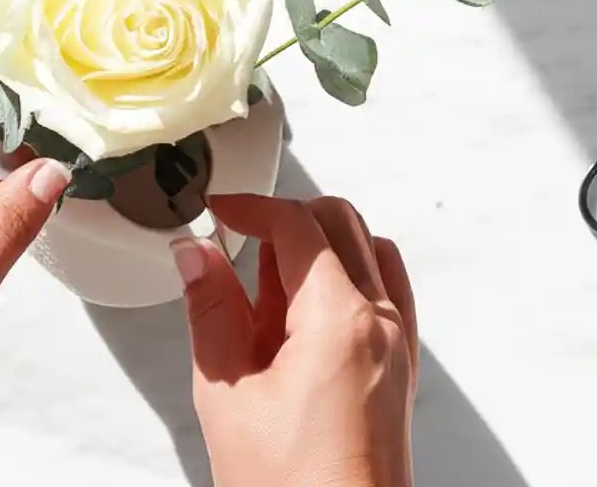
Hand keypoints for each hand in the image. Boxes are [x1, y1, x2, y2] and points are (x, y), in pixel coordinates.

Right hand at [175, 194, 417, 486]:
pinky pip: (385, 291)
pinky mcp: (401, 369)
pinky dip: (346, 278)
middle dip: (285, 220)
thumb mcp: (226, 391)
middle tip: (237, 245)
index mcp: (339, 319)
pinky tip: (304, 316)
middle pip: (341, 224)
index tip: (221, 209)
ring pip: (368, 251)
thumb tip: (196, 255)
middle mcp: (382, 322)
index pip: (298, 224)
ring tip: (266, 290)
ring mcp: (399, 345)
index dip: (252, 206)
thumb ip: (210, 310)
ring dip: (318, 247)